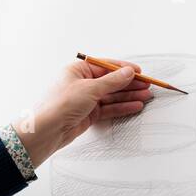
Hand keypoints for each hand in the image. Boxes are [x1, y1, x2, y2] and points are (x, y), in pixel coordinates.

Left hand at [12, 58, 151, 168]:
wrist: (48, 129)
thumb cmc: (61, 104)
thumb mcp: (90, 88)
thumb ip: (112, 81)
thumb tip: (128, 72)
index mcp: (78, 70)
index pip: (106, 66)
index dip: (123, 68)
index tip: (140, 71)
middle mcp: (82, 83)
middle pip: (111, 81)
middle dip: (130, 83)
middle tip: (147, 85)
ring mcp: (86, 99)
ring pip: (112, 95)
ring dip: (129, 95)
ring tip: (146, 96)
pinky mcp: (89, 114)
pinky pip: (109, 108)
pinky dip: (122, 107)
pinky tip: (135, 105)